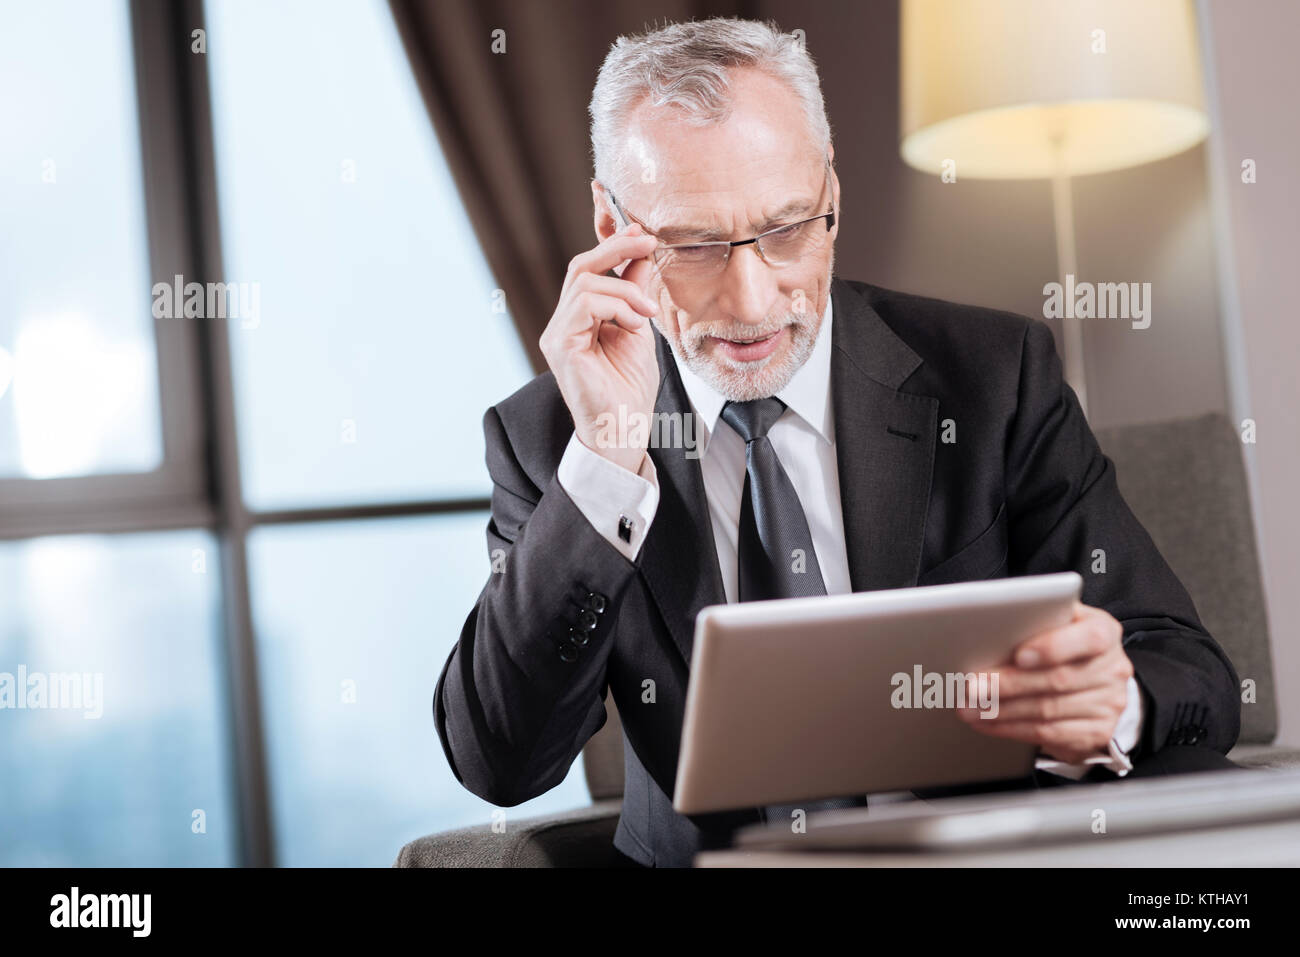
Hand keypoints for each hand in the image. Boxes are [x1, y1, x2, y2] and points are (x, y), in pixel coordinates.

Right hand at [539, 222, 660, 473]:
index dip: (613, 246)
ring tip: (647, 315)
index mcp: (580, 318)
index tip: (642, 233)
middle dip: (617, 249)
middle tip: (649, 243)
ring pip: (585, 283)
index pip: (589, 270)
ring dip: (626, 291)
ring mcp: (557, 334)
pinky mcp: (558, 345)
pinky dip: (617, 307)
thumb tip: (641, 254)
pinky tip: (635, 325)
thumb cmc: (630, 389)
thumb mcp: (639, 328)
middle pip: (582, 267)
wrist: (624, 430)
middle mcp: (562, 323)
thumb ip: (635, 293)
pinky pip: (585, 305)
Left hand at [958, 601, 1133, 764]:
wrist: (1095, 681)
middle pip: (1058, 679)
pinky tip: (987, 723)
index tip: (1019, 655)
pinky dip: (1011, 729)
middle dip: (1008, 685)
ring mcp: (1108, 703)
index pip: (1089, 638)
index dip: (1053, 647)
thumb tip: (985, 628)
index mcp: (1104, 631)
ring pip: (1048, 710)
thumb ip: (1035, 621)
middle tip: (972, 688)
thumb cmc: (1064, 643)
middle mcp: (1113, 668)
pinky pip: (1049, 733)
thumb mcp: (1058, 623)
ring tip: (970, 707)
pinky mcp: (1097, 732)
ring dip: (1002, 711)